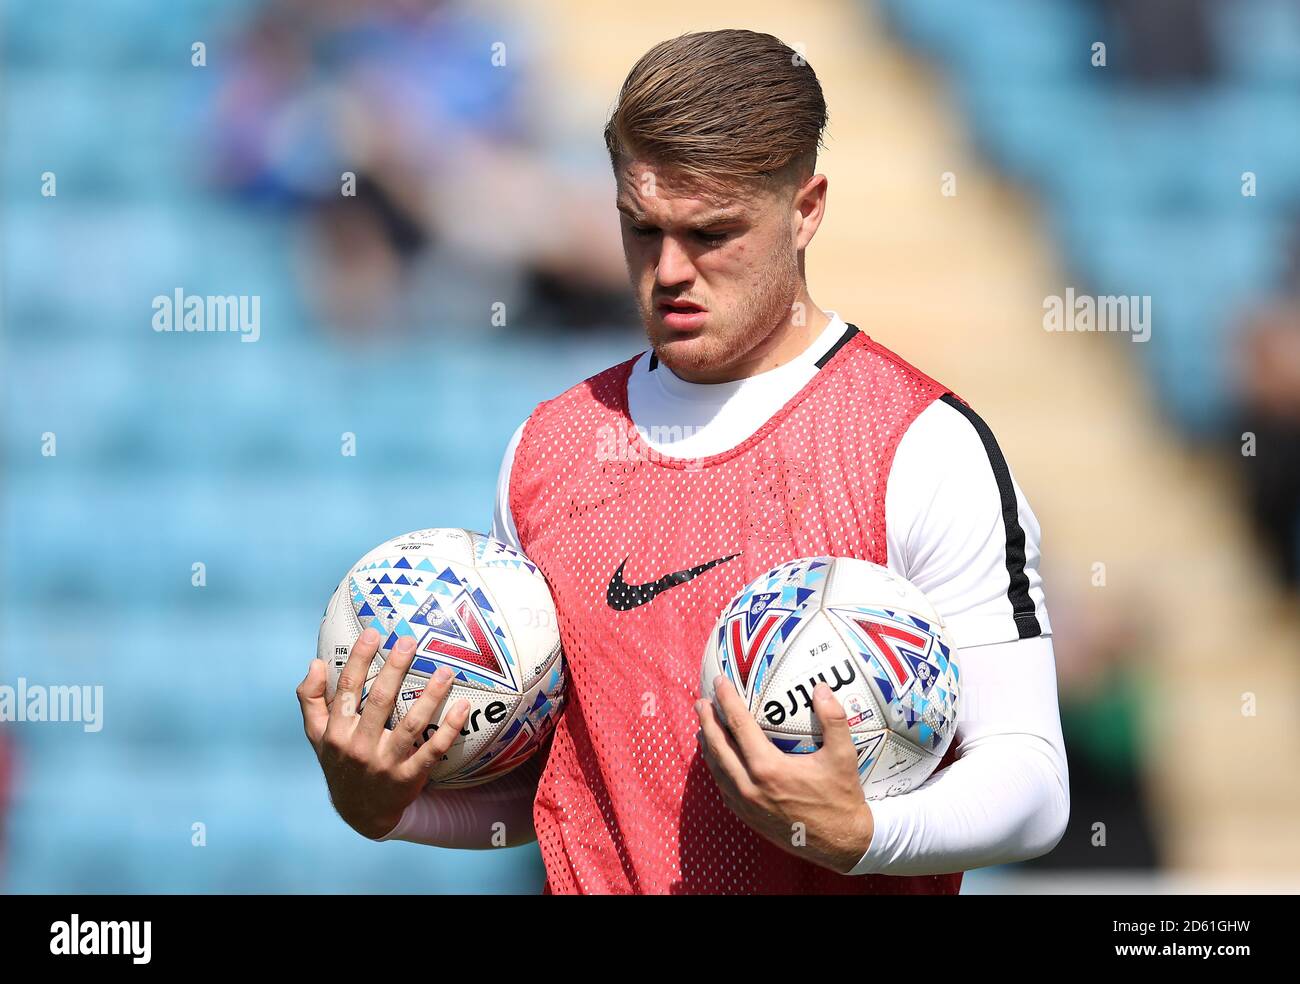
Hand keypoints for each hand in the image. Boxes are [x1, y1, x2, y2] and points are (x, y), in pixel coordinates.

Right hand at [296, 627, 469, 839]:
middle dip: (395, 668)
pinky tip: (463, 707)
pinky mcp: (408, 777)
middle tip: (410, 641)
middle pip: (379, 700)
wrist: (360, 812)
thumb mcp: (317, 735)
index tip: (374, 633)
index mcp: (336, 731)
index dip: (360, 659)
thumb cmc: (341, 761)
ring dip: (430, 696)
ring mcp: (384, 763)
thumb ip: (311, 699)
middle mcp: (358, 746)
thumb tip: (315, 663)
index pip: (347, 689)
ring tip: (445, 671)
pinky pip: (432, 750)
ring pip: (410, 724)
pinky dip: (449, 729)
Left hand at [695, 676, 873, 872]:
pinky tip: (717, 760)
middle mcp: (750, 786)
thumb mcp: (844, 756)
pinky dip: (716, 768)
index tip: (719, 682)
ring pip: (717, 768)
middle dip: (707, 721)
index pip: (739, 725)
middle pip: (718, 746)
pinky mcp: (747, 817)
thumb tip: (821, 688)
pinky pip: (724, 787)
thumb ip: (833, 719)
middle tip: (701, 701)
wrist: (841, 844)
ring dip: (708, 745)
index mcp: (769, 768)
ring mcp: (746, 804)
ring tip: (703, 727)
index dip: (727, 700)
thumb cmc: (842, 798)